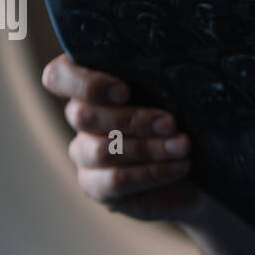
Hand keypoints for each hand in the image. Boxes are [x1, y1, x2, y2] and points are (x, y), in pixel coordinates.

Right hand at [40, 54, 204, 221]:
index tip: (125, 92)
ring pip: (102, 150)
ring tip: (183, 146)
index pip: (58, 76)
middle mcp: (80, 117)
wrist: (196, 166)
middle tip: (170, 123)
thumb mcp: (173, 93)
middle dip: (132, 119)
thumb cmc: (182, 118)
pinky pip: (116, 180)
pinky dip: (152, 172)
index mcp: (91, 84)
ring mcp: (84, 153)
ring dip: (149, 148)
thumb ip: (158, 79)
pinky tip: (179, 166)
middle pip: (83, 116)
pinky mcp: (95, 185)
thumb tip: (169, 69)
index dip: (86, 84)